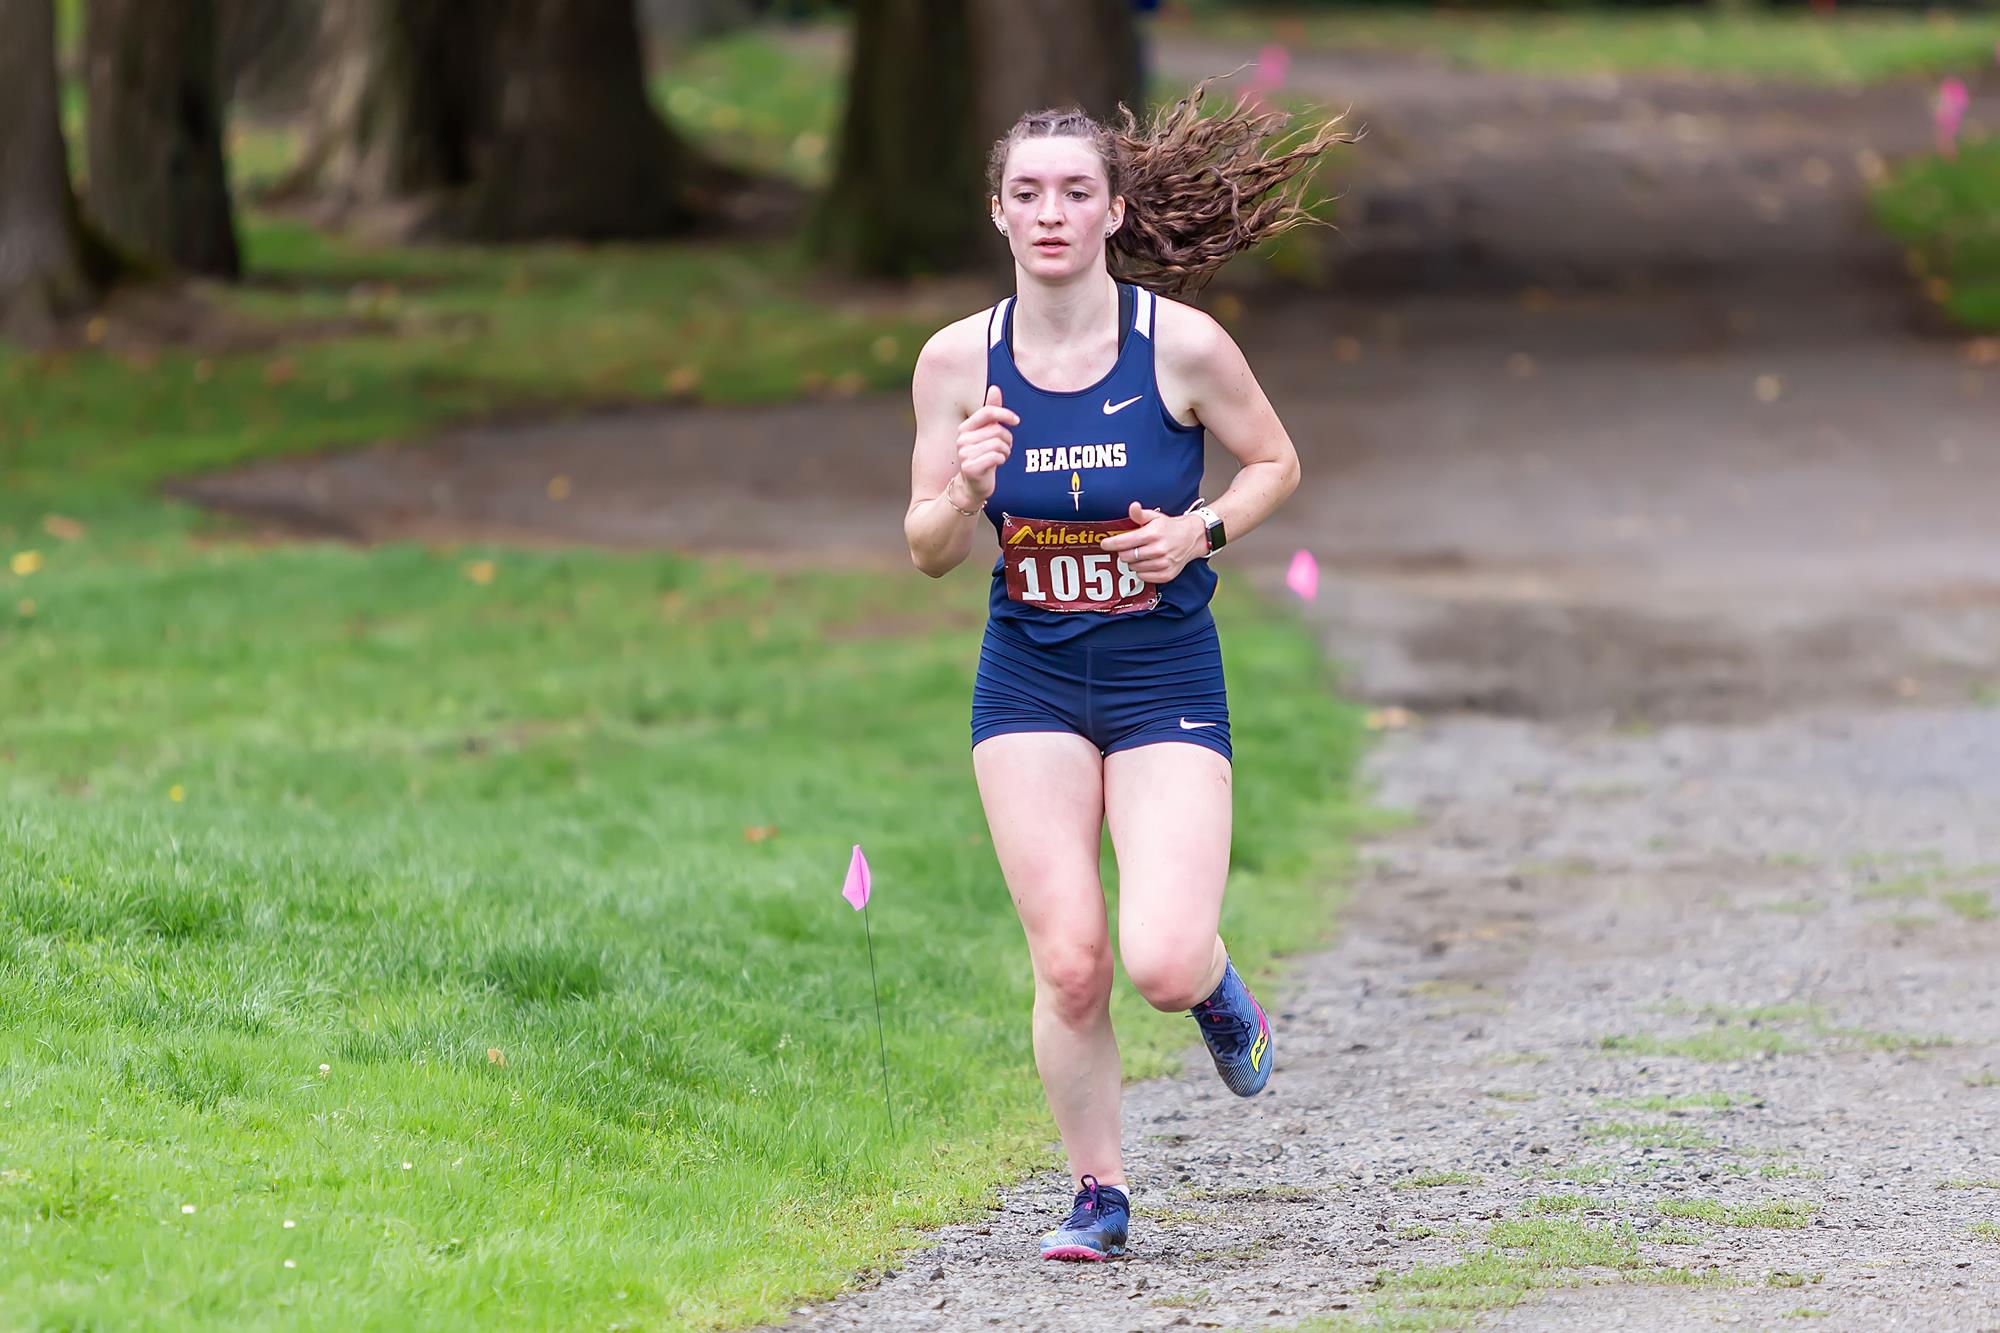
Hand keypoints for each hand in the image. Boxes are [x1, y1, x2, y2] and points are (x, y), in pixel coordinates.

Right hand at [953, 385, 1017, 504]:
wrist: (973, 484)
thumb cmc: (982, 455)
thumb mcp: (986, 433)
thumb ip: (991, 411)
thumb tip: (995, 388)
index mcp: (965, 428)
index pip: (987, 412)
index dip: (1005, 414)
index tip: (1016, 421)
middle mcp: (962, 439)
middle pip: (997, 430)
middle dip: (1007, 439)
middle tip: (1005, 447)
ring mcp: (964, 454)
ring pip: (998, 444)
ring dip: (1005, 451)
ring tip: (1001, 456)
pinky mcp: (970, 467)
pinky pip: (996, 457)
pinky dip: (1002, 460)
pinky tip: (997, 463)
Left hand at [1099, 501, 1205, 583]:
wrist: (1192, 538)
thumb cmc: (1170, 527)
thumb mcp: (1155, 517)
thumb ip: (1139, 514)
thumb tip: (1132, 507)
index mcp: (1152, 534)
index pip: (1123, 542)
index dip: (1110, 543)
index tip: (1105, 543)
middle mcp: (1158, 550)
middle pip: (1126, 557)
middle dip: (1123, 552)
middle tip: (1128, 548)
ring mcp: (1163, 564)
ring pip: (1133, 568)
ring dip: (1133, 562)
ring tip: (1140, 554)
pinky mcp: (1166, 574)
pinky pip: (1143, 577)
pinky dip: (1142, 571)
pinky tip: (1147, 563)